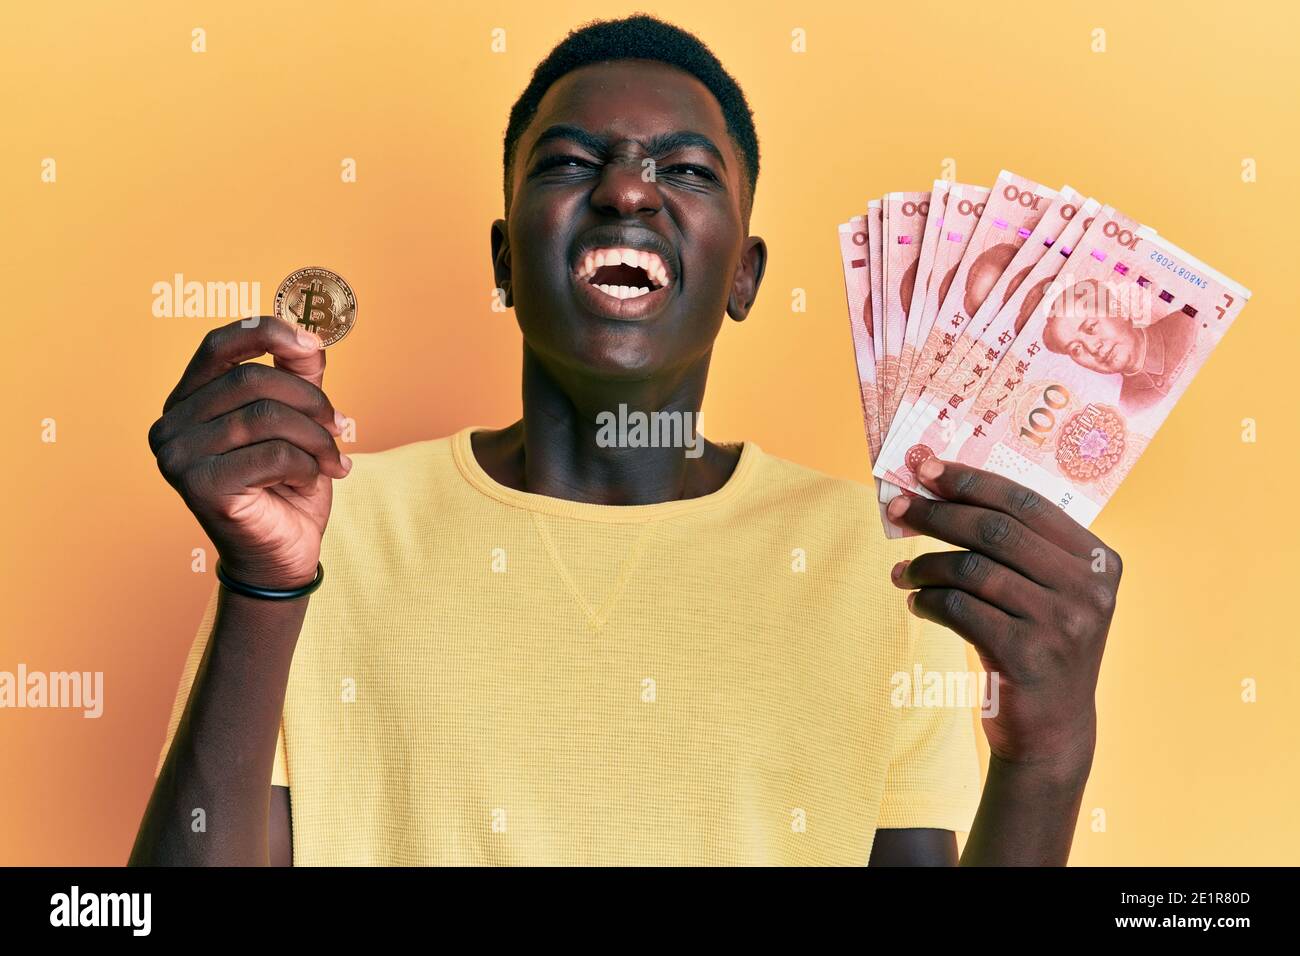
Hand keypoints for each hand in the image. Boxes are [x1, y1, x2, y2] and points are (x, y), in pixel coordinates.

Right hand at [148, 316, 350, 590]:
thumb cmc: (287, 485)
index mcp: (187, 400)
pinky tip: (310, 481)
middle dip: (310, 402)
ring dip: (316, 438)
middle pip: (252, 381)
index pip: (217, 346)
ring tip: (335, 460)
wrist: (283, 555)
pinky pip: (272, 455)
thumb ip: (298, 375)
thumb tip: (309, 335)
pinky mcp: (200, 486)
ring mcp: (178, 456)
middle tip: (342, 426)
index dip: (265, 333)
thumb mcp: (298, 420)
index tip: (312, 343)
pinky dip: (306, 465)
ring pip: (266, 418)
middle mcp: (170, 425)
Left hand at [886, 458, 1122, 780]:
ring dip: (926, 565)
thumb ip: (1016, 546)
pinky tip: (916, 602)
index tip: (926, 468)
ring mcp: (1062, 623)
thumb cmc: (1038, 647)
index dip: (971, 481)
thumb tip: (939, 489)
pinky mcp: (1029, 656)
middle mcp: (1088, 588)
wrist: (1052, 732)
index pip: (1026, 503)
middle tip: (897, 508)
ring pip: (973, 570)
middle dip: (938, 514)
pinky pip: (960, 610)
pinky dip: (928, 601)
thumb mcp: (1046, 593)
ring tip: (902, 573)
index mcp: (1098, 560)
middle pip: (995, 531)